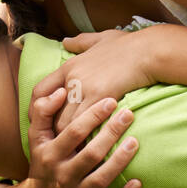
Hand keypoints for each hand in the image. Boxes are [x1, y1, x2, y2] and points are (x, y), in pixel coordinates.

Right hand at [25, 86, 141, 187]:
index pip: (73, 132)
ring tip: (135, 141)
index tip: (111, 101)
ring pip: (101, 180)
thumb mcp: (36, 137)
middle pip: (91, 154)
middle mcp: (63, 176)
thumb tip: (61, 91)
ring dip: (120, 161)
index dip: (93, 116)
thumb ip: (43, 112)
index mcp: (50, 155)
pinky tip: (138, 183)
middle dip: (111, 133)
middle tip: (129, 114)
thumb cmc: (43, 162)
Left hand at [34, 27, 164, 133]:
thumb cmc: (127, 45)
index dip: (38, 108)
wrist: (147, 51)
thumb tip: (65, 41)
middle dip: (52, 128)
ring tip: (73, 148)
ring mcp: (84, 89)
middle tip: (58, 141)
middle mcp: (71, 79)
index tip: (45, 119)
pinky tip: (90, 145)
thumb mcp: (99, 39)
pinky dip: (86, 137)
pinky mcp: (100, 99)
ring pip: (65, 122)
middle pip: (50, 112)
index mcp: (69, 66)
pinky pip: (86, 125)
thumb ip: (80, 42)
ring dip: (69, 136)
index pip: (40, 91)